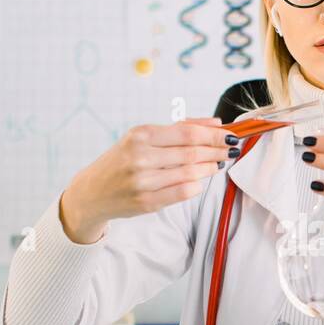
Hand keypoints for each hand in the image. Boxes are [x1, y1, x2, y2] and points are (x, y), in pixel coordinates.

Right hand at [59, 118, 236, 242]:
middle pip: (192, 153)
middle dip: (217, 151)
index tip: (230, 135)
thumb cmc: (122, 161)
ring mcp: (143, 181)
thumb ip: (178, 128)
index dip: (213, 134)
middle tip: (231, 150)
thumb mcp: (142, 138)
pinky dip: (196, 186)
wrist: (92, 192)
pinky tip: (201, 181)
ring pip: (190, 173)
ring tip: (219, 163)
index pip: (187, 132)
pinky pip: (182, 193)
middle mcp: (140, 157)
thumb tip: (214, 122)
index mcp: (140, 135)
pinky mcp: (146, 202)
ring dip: (210, 168)